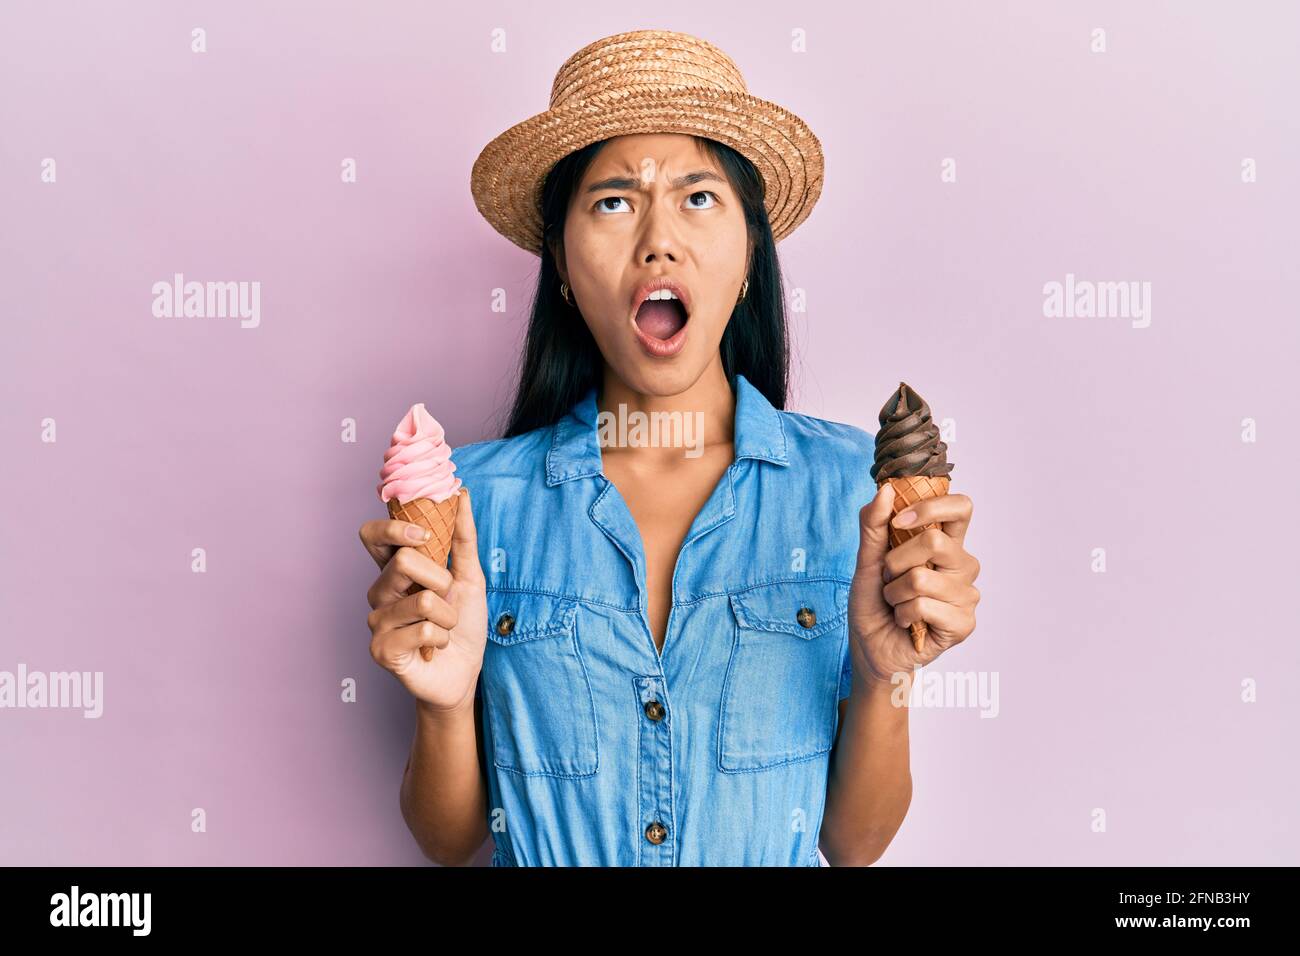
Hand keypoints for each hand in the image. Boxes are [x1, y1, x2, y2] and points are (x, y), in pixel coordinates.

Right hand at [357, 488, 487, 712]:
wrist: (465, 673)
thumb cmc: (463, 625)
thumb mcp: (470, 577)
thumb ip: (463, 538)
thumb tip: (461, 494)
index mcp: (394, 570)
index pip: (372, 535)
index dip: (395, 527)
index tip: (425, 534)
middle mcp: (379, 591)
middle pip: (404, 561)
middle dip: (441, 580)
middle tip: (445, 599)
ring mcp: (376, 621)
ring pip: (423, 599)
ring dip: (449, 616)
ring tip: (444, 628)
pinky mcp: (381, 649)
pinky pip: (424, 630)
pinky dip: (443, 638)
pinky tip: (435, 648)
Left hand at [847, 481, 980, 684]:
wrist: (870, 649)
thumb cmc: (874, 604)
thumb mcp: (866, 561)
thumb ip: (874, 526)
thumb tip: (886, 490)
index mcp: (945, 543)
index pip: (961, 507)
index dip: (931, 507)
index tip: (899, 521)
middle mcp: (962, 565)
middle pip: (935, 541)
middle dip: (895, 562)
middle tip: (890, 580)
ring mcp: (966, 594)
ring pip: (921, 578)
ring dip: (895, 593)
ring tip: (897, 604)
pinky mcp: (964, 623)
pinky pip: (924, 606)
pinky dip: (903, 614)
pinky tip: (907, 623)